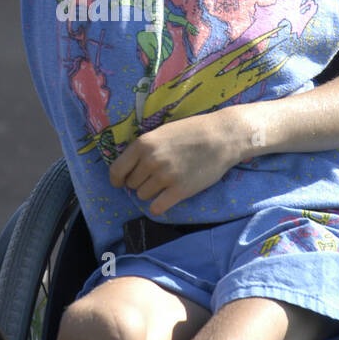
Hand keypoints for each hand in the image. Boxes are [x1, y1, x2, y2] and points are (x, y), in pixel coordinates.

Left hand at [108, 117, 236, 214]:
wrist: (222, 137)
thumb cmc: (192, 131)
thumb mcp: (162, 132)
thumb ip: (145, 148)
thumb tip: (130, 167)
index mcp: (143, 144)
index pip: (117, 170)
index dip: (117, 179)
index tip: (121, 183)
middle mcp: (150, 161)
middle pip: (132, 184)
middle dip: (140, 183)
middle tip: (155, 177)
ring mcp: (165, 177)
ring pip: (143, 196)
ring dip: (151, 193)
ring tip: (165, 184)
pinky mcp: (180, 191)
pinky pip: (157, 208)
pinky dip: (158, 207)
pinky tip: (165, 201)